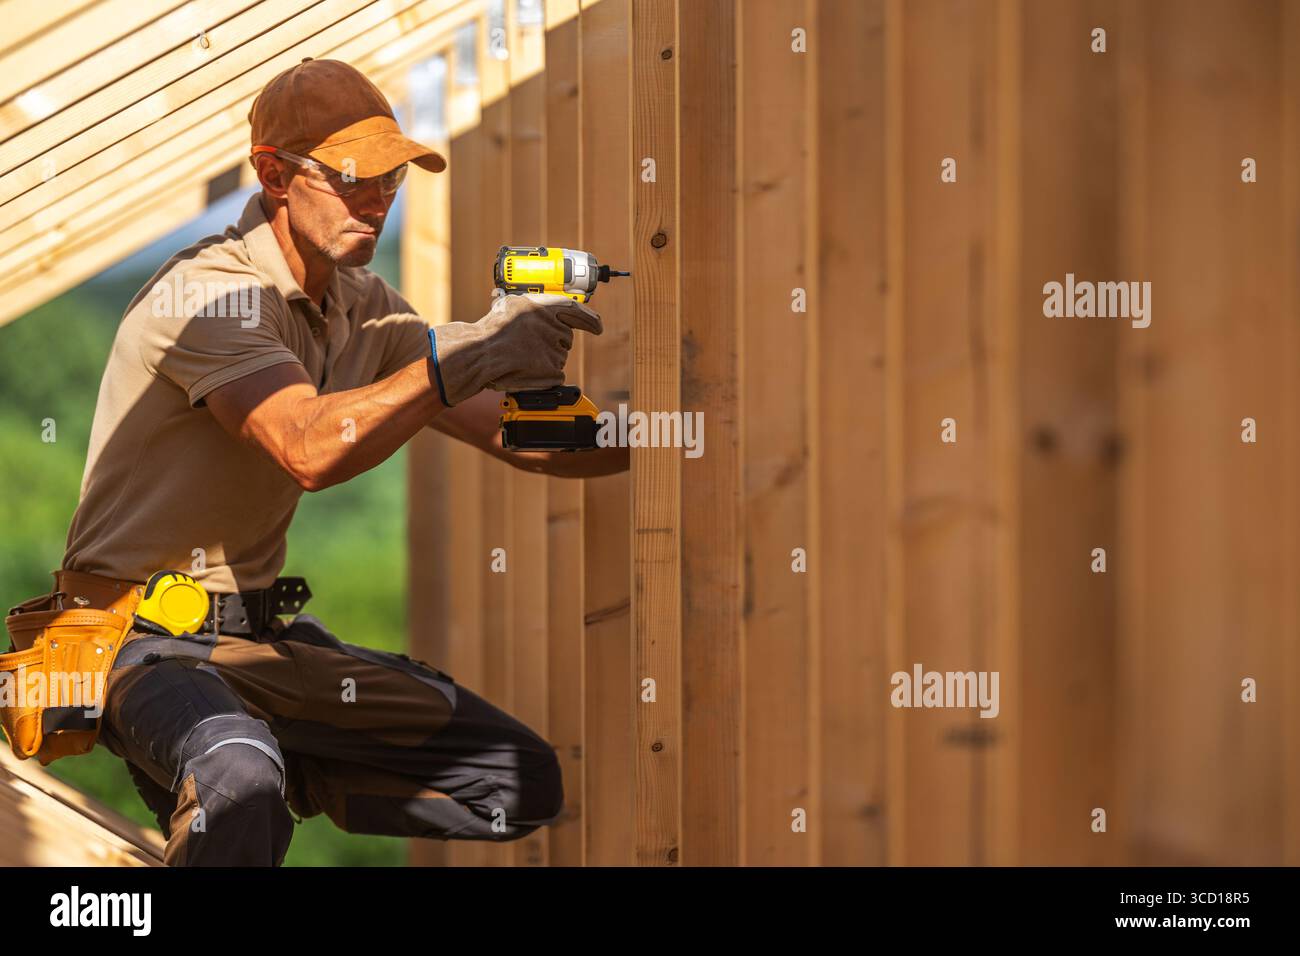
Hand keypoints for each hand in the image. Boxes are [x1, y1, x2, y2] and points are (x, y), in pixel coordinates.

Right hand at [429, 292, 601, 404]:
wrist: (479, 353)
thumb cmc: (490, 331)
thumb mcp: (511, 306)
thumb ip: (534, 308)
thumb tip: (553, 309)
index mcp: (542, 306)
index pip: (575, 310)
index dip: (589, 319)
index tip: (598, 326)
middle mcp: (551, 326)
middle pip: (566, 338)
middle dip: (555, 343)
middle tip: (532, 347)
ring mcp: (553, 348)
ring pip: (560, 357)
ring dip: (547, 359)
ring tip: (524, 358)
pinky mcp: (551, 369)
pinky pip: (557, 375)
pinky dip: (545, 376)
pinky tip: (528, 370)